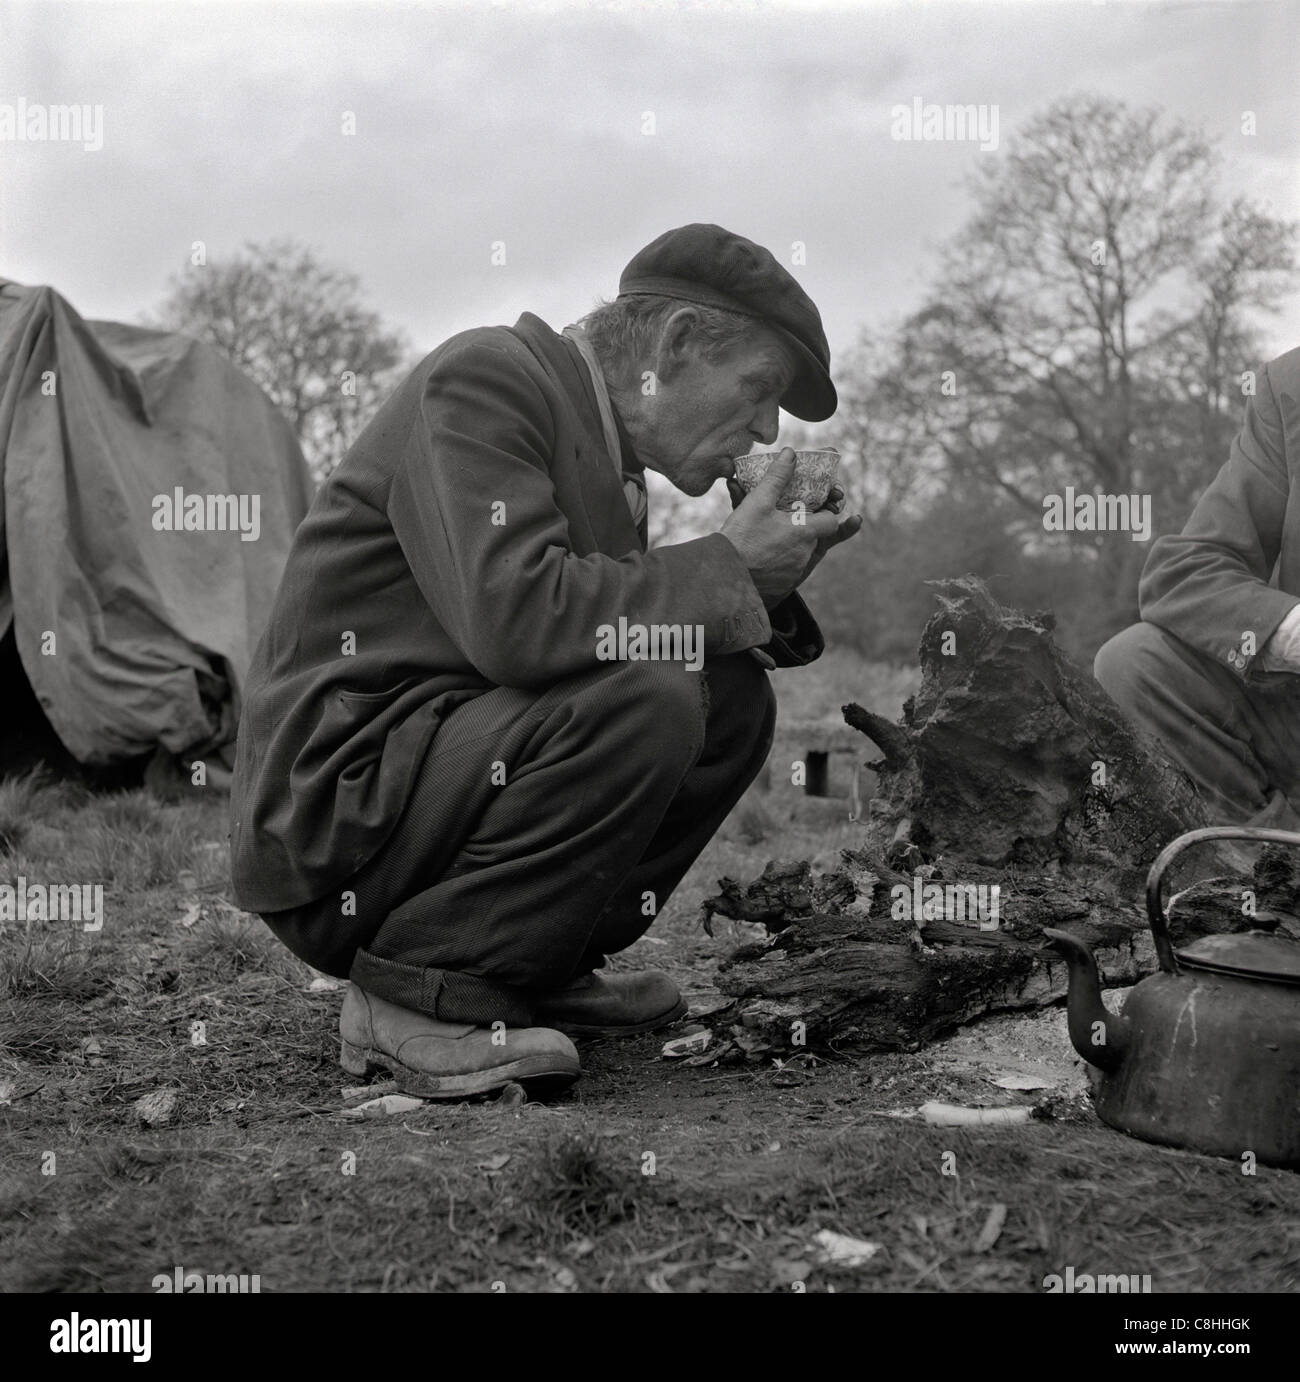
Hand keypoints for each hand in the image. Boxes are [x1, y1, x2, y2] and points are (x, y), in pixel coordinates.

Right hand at [719, 448, 861, 606]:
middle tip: (792, 517)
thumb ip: (777, 477)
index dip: (826, 512)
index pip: (832, 521)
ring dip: (796, 544)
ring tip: (776, 534)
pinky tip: (767, 554)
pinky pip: (791, 571)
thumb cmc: (740, 538)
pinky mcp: (783, 587)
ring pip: (804, 555)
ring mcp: (795, 574)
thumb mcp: (757, 502)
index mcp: (805, 533)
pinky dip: (784, 561)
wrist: (723, 578)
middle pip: (818, 538)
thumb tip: (790, 454)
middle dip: (808, 527)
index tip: (817, 506)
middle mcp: (805, 556)